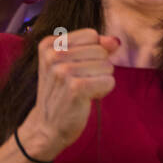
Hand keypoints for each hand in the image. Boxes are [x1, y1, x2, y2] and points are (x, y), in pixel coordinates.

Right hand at [18, 28, 117, 159]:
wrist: (47, 126)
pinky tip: (87, 98)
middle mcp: (53, 55)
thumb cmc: (63, 92)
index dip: (93, 53)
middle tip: (80, 83)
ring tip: (82, 91)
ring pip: (107, 66)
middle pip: (101, 51)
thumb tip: (115, 41)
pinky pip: (109, 81)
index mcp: (49, 44)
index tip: (77, 69)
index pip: (92, 35)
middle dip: (98, 68)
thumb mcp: (72, 63)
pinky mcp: (76, 87)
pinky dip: (103, 91)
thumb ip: (95, 47)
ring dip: (100, 81)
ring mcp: (63, 71)